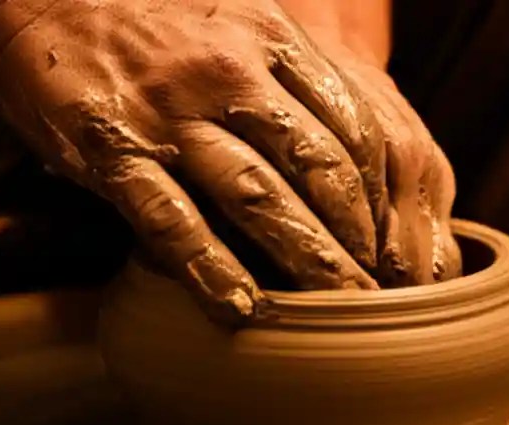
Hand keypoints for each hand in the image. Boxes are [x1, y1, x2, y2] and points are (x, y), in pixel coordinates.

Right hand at [0, 0, 458, 324]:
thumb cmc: (149, 14)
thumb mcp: (237, 19)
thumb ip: (291, 76)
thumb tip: (348, 150)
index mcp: (270, 41)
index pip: (353, 128)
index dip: (381, 194)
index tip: (395, 241)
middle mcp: (230, 75)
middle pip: (318, 167)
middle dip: (360, 237)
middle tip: (390, 292)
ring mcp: (172, 113)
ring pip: (257, 196)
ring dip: (307, 259)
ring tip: (342, 308)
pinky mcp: (112, 149)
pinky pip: (171, 220)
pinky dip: (210, 268)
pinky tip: (241, 310)